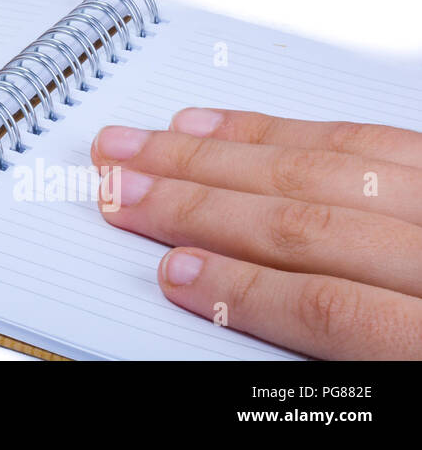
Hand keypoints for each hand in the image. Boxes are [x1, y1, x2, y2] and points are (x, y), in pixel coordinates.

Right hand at [91, 108, 421, 357]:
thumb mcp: (418, 388)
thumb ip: (347, 357)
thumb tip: (237, 319)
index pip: (342, 311)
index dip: (246, 296)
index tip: (175, 276)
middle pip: (321, 220)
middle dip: (204, 201)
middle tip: (123, 188)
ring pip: (335, 162)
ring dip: (223, 153)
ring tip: (148, 147)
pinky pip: (373, 130)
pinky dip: (289, 127)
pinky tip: (232, 126)